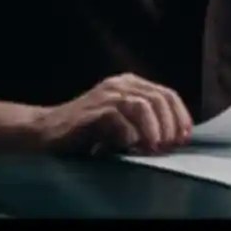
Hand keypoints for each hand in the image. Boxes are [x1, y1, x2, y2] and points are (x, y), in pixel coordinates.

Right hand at [30, 73, 193, 156]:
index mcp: (130, 84)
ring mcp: (105, 96)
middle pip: (158, 99)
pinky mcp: (91, 112)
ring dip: (153, 129)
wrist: (47, 132)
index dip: (180, 116)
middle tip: (170, 146)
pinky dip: (128, 134)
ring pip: (141, 105)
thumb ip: (145, 122)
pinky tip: (129, 147)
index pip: (166, 94)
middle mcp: (119, 85)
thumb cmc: (88, 132)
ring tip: (154, 147)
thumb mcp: (123, 122)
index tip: (184, 137)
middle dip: (169, 124)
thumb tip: (176, 137)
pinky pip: (117, 119)